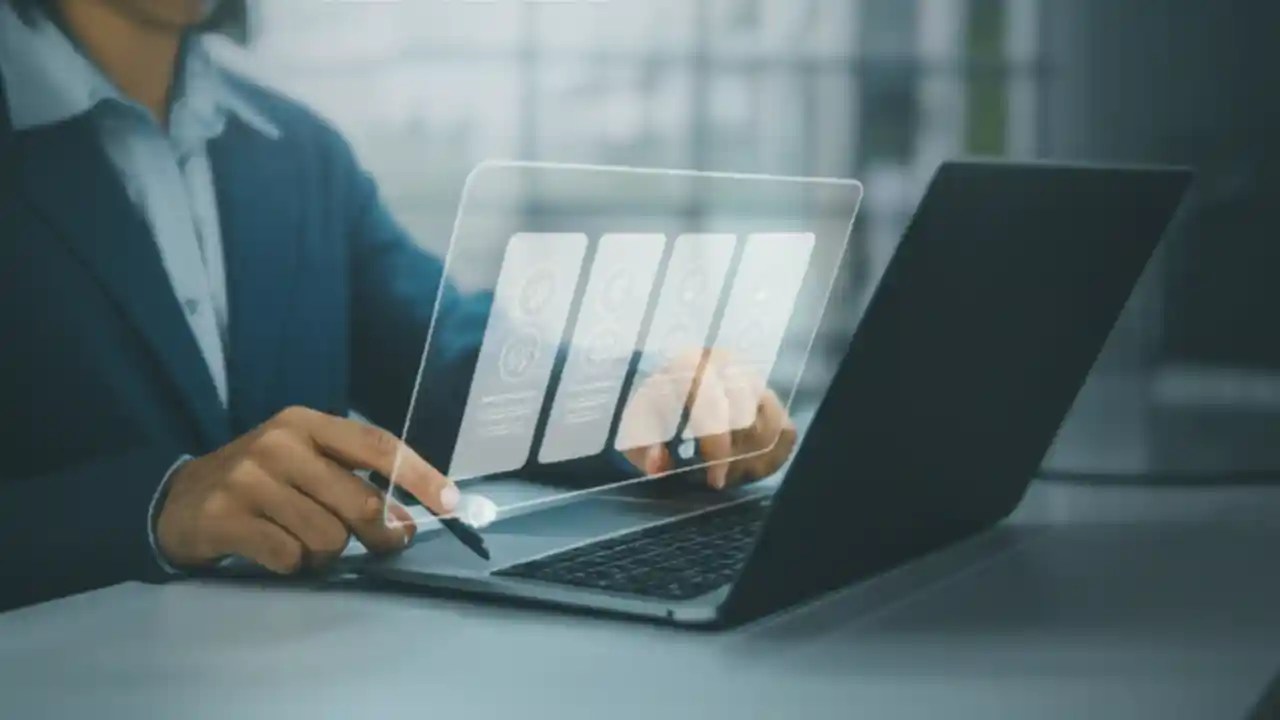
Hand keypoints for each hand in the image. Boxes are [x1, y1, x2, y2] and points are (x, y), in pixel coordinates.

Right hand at [156, 406, 457, 572]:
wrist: (178, 500)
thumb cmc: (259, 481)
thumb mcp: (303, 462)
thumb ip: (352, 480)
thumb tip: (408, 520)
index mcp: (307, 423)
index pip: (377, 445)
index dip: (419, 475)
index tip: (451, 503)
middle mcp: (280, 444)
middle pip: (360, 501)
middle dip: (378, 533)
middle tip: (380, 544)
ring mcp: (249, 480)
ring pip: (328, 536)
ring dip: (327, 553)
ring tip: (303, 542)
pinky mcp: (225, 518)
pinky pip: (290, 557)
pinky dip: (293, 564)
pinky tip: (274, 550)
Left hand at [619, 350, 797, 489]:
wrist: (670, 390)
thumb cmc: (653, 411)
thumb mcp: (637, 429)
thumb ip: (643, 448)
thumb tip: (659, 465)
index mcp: (690, 365)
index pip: (716, 407)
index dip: (718, 448)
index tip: (714, 481)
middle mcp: (728, 366)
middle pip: (750, 420)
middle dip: (736, 459)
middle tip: (719, 480)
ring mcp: (753, 379)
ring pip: (772, 426)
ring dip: (754, 459)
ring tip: (730, 472)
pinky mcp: (770, 396)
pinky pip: (786, 431)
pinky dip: (772, 456)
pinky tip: (747, 466)